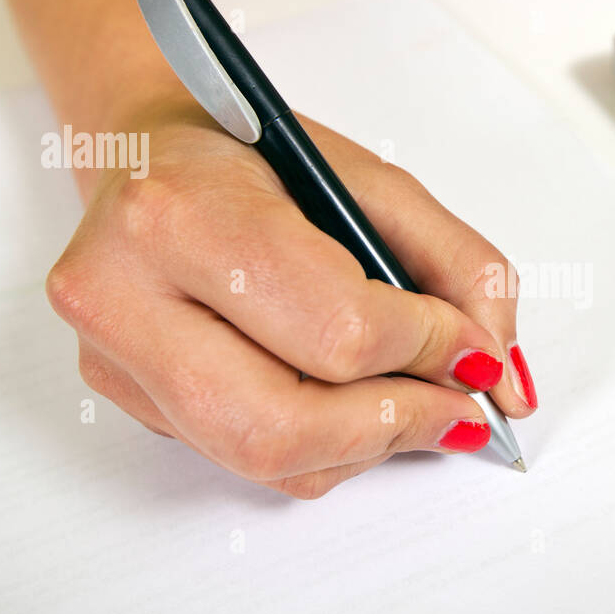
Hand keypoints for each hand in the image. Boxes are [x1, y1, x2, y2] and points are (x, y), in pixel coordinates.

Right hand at [46, 96, 537, 498]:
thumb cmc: (252, 158)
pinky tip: (353, 401)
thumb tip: (503, 380)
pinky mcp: (124, 399)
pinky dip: (325, 446)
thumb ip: (460, 271)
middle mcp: (120, 295)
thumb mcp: (374, 183)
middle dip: (397, 424)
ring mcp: (112, 360)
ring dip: (368, 444)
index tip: (473, 349)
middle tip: (461, 407)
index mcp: (180, 215)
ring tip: (416, 402)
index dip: (429, 348)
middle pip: (284, 425)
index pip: (336, 328)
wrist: (146, 154)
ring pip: (266, 460)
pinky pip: (247, 460)